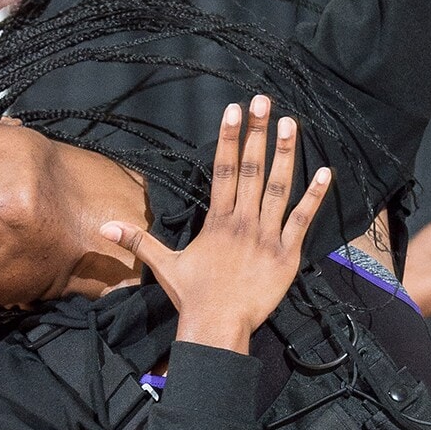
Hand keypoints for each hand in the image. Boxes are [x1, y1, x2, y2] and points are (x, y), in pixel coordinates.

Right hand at [100, 96, 330, 354]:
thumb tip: (104, 226)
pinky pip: (302, 221)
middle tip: (265, 102)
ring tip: (291, 124)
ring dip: (286, 155)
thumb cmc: (193, 297)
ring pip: (278, 188)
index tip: (234, 110)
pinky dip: (314, 197)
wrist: (218, 327)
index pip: (224, 170)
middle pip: (252, 170)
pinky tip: (325, 172)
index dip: (229, 138)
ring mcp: (267, 237)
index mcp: (217, 221)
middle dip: (258, 134)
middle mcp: (243, 222)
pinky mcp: (287, 255)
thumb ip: (138, 241)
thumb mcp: (164, 265)